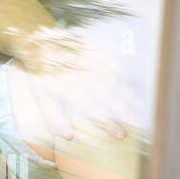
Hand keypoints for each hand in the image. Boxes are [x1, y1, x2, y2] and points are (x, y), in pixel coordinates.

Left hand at [7, 26, 136, 147]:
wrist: (42, 41)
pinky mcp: (98, 55)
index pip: (93, 110)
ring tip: (138, 113)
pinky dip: (124, 83)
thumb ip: (54, 118)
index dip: (108, 123)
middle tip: (137, 125)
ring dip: (128, 100)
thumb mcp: (41, 97)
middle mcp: (84, 75)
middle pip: (109, 97)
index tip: (120, 134)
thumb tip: (69, 137)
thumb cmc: (42, 74)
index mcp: (69, 88)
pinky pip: (115, 70)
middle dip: (125, 113)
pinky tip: (131, 94)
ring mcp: (92, 64)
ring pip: (115, 84)